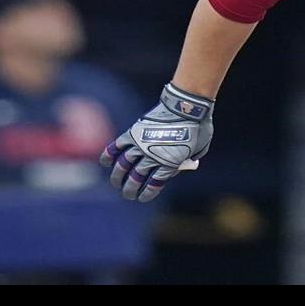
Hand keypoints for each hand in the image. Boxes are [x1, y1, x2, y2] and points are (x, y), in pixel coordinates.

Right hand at [100, 83, 213, 201]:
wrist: (187, 107)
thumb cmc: (198, 127)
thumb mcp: (199, 149)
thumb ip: (189, 160)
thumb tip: (180, 166)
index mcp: (169, 163)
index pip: (154, 184)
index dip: (147, 192)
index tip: (141, 198)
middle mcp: (152, 156)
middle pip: (136, 177)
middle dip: (130, 188)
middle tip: (127, 194)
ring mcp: (141, 144)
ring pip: (124, 165)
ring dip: (118, 176)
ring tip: (115, 183)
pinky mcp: (134, 133)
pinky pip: (117, 146)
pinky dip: (109, 154)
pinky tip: (104, 163)